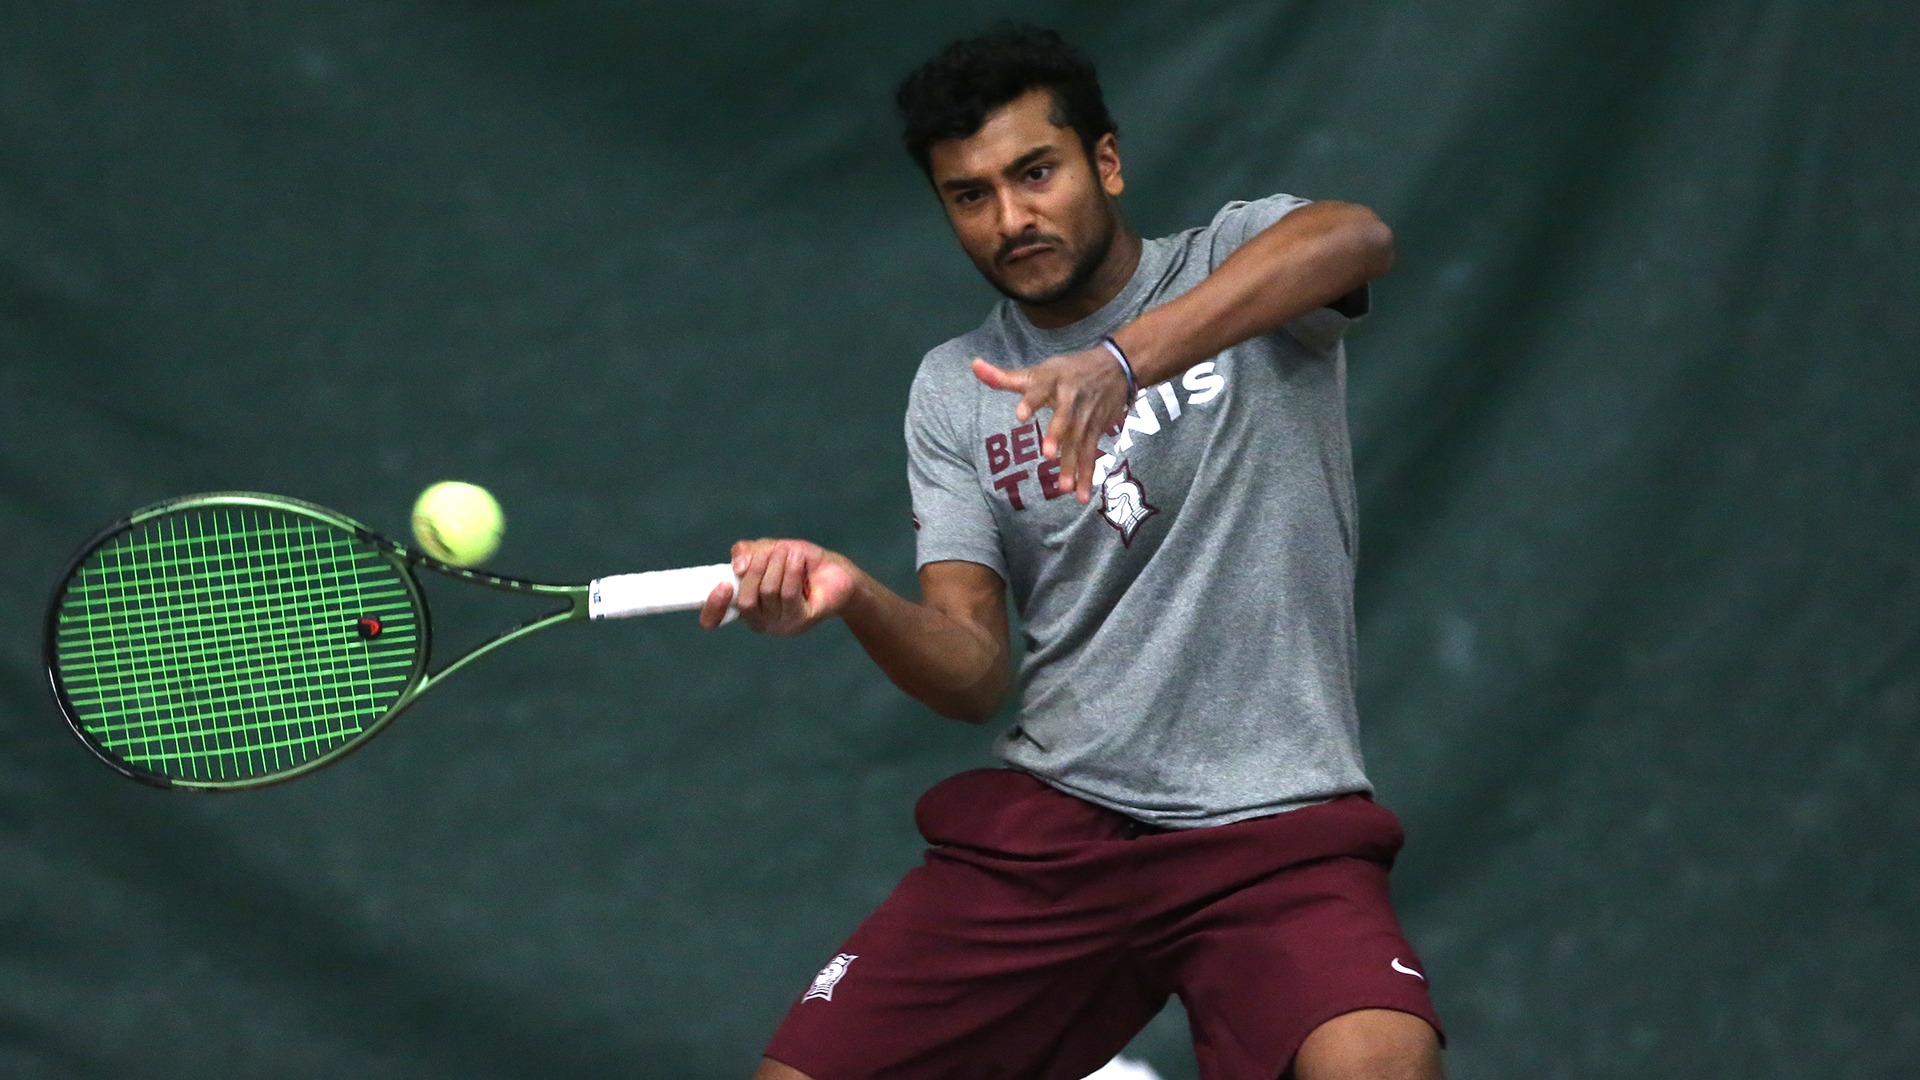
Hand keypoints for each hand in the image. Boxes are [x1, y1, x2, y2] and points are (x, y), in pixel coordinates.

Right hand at [701, 538, 857, 633]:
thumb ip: (747, 552)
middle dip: (756, 568)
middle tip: (771, 551)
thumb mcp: (769, 550)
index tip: (722, 585)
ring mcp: (781, 624)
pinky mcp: (802, 620)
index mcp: (746, 604)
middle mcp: (760, 620)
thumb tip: (737, 567)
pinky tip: (798, 558)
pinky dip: (791, 570)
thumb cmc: (799, 562)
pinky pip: (789, 594)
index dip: (713, 606)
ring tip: (788, 551)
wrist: (836, 570)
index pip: (715, 618)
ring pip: (768, 592)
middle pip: (745, 598)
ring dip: (777, 564)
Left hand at [972, 350, 1130, 503]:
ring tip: (1063, 488)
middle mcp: (1071, 399)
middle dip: (1058, 436)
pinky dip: (1087, 475)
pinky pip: (1090, 455)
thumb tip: (974, 365)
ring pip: (1078, 442)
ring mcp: (1086, 416)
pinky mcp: (1097, 430)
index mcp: (1052, 382)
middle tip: (1047, 455)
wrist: (1116, 365)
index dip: (1031, 402)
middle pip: (1064, 418)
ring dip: (1072, 466)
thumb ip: (1004, 377)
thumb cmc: (1066, 371)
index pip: (1039, 390)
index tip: (1020, 415)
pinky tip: (1081, 496)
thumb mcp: (1037, 372)